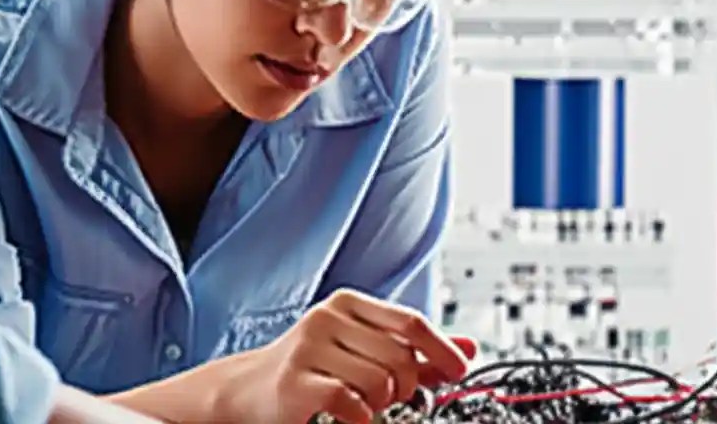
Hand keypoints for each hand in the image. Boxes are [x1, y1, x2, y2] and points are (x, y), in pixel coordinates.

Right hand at [217, 289, 473, 423]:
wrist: (249, 392)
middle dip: (406, 385)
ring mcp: (308, 348)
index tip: (459, 370)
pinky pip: (351, 403)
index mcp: (348, 304)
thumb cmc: (311, 369)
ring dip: (380, 404)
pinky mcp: (296, 382)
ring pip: (379, 382)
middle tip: (392, 396)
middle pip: (399, 356)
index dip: (441, 349)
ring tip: (363, 403)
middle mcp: (327, 318)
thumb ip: (413, 351)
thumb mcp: (362, 350)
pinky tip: (349, 415)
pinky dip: (359, 417)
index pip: (410, 321)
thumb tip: (467, 348)